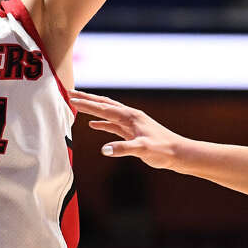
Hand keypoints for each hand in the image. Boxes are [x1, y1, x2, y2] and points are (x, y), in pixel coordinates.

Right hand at [69, 89, 184, 169]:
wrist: (178, 154)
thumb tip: (103, 150)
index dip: (86, 104)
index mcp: (130, 116)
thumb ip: (123, 148)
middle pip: (103, 104)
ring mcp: (130, 123)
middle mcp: (129, 116)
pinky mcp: (131, 132)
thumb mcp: (142, 149)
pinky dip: (101, 123)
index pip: (103, 108)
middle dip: (86, 99)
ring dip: (92, 108)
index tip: (70, 98)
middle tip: (69, 93)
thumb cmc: (163, 150)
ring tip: (78, 104)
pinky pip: (112, 124)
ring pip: (107, 112)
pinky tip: (93, 125)